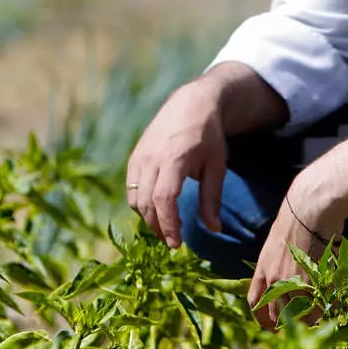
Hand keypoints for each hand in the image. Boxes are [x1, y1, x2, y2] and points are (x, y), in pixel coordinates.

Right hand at [125, 81, 225, 247]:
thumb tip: (214, 230)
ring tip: (165, 227)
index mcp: (174, 159)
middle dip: (157, 227)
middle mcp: (152, 158)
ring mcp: (140, 156)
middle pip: (145, 203)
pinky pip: (131, 186)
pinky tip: (155, 209)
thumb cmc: (208, 137)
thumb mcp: (216, 167)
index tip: (177, 244)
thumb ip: (211, 199)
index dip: (168, 225)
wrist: (191, 104)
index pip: (164, 199)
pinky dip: (139, 203)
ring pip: (134, 197)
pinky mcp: (134, 156)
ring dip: (147, 217)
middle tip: (172, 241)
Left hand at [247, 178, 344, 330]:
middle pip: (276, 315)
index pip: (255, 303)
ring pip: (299, 316)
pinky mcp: (313, 282)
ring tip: (320, 315)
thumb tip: (282, 279)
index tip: (272, 324)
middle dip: (287, 324)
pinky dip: (325, 311)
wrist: (309, 209)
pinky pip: (318, 308)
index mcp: (263, 269)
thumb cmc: (296, 219)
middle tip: (301, 325)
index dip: (263, 318)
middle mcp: (274, 280)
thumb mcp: (276, 242)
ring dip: (310, 319)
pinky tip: (332, 307)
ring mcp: (293, 283)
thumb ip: (276, 263)